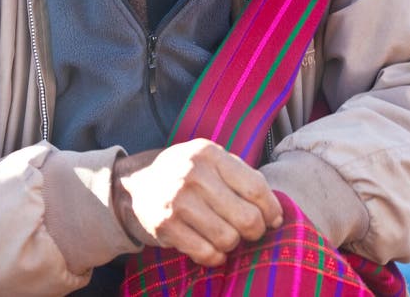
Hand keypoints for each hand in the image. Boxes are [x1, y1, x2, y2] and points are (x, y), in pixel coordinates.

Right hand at [112, 138, 282, 266]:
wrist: (135, 183)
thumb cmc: (183, 172)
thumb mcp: (208, 159)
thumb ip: (239, 175)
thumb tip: (275, 211)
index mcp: (209, 153)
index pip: (256, 187)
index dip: (271, 209)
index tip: (274, 220)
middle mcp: (193, 174)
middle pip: (247, 218)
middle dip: (255, 231)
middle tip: (249, 231)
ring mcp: (177, 201)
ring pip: (229, 239)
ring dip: (232, 243)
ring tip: (224, 233)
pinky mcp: (165, 226)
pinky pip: (207, 254)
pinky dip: (215, 256)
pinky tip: (210, 245)